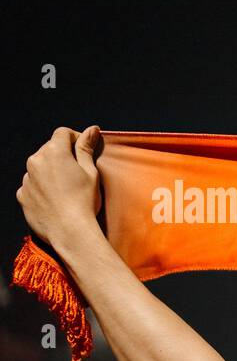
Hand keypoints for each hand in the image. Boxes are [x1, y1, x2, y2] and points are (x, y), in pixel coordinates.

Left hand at [16, 126, 102, 248]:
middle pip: (49, 149)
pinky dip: (42, 188)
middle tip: (78, 173)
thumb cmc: (84, 201)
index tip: (85, 150)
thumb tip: (91, 129)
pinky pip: (32, 185)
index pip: (63, 133)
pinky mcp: (22, 195)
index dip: (76, 138)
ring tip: (67, 190)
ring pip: (40, 167)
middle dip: (63, 156)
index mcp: (54, 152)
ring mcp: (26, 179)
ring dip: (51, 172)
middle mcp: (35, 161)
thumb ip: (86, 148)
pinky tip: (56, 200)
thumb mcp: (91, 172)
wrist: (70, 231)